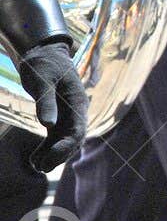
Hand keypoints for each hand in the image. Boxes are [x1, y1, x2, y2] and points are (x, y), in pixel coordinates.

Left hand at [17, 39, 87, 171]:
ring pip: (64, 140)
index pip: (77, 131)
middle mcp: (76, 111)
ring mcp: (68, 114)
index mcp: (77, 103)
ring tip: (36, 166)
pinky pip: (55, 136)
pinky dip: (46, 148)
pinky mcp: (58, 115)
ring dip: (52, 154)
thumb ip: (45, 102)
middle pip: (72, 139)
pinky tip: (34, 159)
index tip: (50, 159)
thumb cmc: (43, 64)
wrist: (42, 53)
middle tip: (41, 168)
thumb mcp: (41, 81)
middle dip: (58, 155)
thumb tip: (48, 125)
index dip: (65, 147)